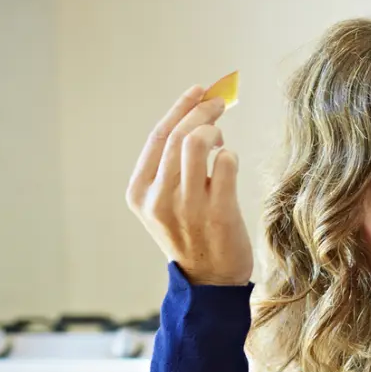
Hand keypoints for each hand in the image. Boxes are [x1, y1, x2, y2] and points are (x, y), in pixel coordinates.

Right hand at [126, 86, 252, 286]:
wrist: (208, 281)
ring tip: (221, 140)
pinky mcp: (218, 214)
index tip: (199, 91)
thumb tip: (199, 118)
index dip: (180, 108)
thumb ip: (173, 166)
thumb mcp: (166, 201)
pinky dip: (231, 155)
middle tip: (220, 103)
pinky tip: (230, 162)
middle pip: (180, 135)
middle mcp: (159, 198)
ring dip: (215, 131)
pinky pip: (227, 164)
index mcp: (139, 192)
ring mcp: (187, 207)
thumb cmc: (192, 233)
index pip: (158, 137)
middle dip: (203, 111)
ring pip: (199, 143)